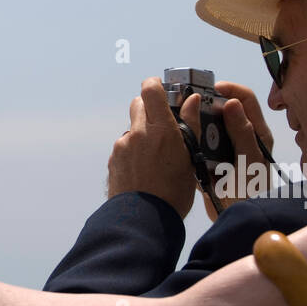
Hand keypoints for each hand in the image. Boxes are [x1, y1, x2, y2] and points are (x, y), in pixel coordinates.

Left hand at [106, 77, 196, 217]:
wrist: (143, 220)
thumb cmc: (173, 193)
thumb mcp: (191, 158)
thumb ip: (191, 125)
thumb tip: (192, 100)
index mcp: (160, 129)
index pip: (150, 89)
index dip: (156, 85)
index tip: (164, 90)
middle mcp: (138, 133)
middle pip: (138, 104)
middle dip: (150, 109)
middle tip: (164, 126)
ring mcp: (122, 146)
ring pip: (132, 128)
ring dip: (142, 134)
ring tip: (157, 157)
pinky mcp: (114, 160)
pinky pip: (125, 147)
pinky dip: (134, 152)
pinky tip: (145, 170)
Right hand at [181, 81, 274, 221]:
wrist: (240, 223)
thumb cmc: (250, 192)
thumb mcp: (248, 162)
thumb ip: (242, 133)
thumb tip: (232, 102)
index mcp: (256, 133)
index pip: (245, 99)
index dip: (229, 89)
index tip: (210, 90)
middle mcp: (241, 136)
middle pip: (224, 108)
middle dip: (207, 102)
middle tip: (189, 101)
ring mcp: (225, 148)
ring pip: (209, 124)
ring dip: (196, 119)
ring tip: (180, 116)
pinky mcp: (211, 160)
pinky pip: (199, 142)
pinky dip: (191, 137)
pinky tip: (179, 136)